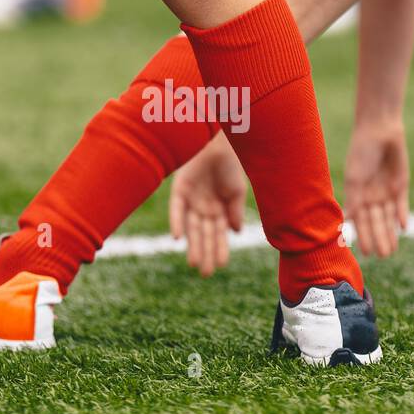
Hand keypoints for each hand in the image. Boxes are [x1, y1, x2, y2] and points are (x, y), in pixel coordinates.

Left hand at [169, 131, 246, 275]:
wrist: (218, 140)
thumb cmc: (230, 164)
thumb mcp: (236, 191)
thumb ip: (235, 211)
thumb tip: (236, 233)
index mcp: (219, 208)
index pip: (219, 233)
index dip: (220, 249)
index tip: (221, 266)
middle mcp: (204, 207)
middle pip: (204, 234)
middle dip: (206, 253)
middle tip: (205, 273)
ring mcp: (191, 199)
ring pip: (191, 227)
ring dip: (193, 244)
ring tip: (194, 263)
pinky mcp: (179, 189)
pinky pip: (177, 209)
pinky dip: (177, 222)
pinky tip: (178, 237)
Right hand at [344, 119, 409, 257]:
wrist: (379, 131)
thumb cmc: (361, 153)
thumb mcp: (355, 179)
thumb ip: (354, 200)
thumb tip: (347, 222)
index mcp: (357, 195)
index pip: (360, 221)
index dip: (364, 236)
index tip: (366, 253)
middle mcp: (371, 197)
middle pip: (376, 223)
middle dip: (378, 239)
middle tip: (382, 256)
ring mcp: (386, 192)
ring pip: (389, 218)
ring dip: (390, 233)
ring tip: (392, 250)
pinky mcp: (401, 185)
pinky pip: (402, 205)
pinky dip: (402, 215)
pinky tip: (403, 228)